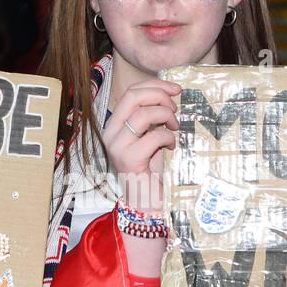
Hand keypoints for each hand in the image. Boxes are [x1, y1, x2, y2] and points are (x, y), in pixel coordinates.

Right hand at [101, 77, 181, 213]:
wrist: (145, 201)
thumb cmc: (150, 170)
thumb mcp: (151, 136)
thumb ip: (153, 117)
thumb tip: (170, 94)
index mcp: (115, 124)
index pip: (131, 92)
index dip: (155, 85)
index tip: (175, 89)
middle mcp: (110, 133)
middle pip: (133, 96)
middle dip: (160, 95)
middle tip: (176, 107)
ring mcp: (117, 146)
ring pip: (142, 114)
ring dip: (165, 116)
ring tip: (174, 127)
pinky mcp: (128, 159)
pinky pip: (152, 137)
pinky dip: (168, 137)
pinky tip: (171, 146)